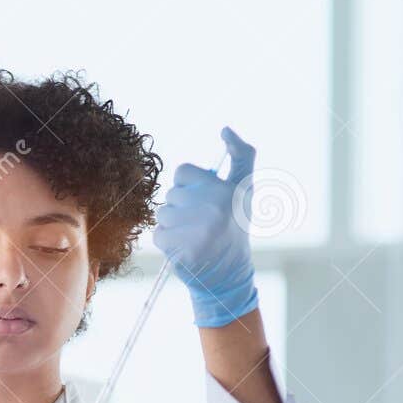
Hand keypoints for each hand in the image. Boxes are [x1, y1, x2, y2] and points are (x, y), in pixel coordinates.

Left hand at [152, 126, 258, 327]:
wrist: (228, 272)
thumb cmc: (234, 225)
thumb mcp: (244, 188)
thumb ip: (241, 155)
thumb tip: (225, 129)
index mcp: (224, 189)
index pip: (181, 172)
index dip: (188, 186)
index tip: (203, 200)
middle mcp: (210, 207)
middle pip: (171, 194)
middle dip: (181, 207)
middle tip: (200, 222)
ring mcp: (195, 230)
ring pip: (162, 214)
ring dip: (172, 224)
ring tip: (192, 234)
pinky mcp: (181, 250)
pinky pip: (157, 234)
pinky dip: (166, 241)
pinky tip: (184, 246)